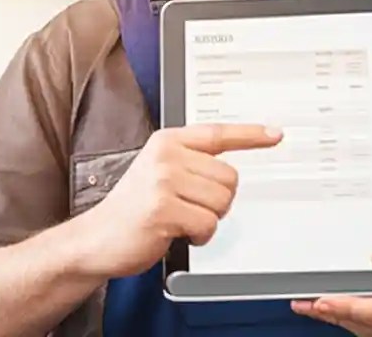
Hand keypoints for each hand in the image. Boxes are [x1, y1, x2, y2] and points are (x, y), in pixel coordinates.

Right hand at [73, 123, 282, 277]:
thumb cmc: (131, 209)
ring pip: (222, 202)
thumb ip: (189, 164)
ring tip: (180, 220)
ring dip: (208, 220)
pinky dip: (199, 236)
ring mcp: (163, 181)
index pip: (217, 133)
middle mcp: (166, 156)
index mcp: (166, 142)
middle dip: (218, 201)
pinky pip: (208, 224)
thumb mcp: (157, 173)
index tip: (274, 134)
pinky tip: (176, 232)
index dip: (250, 134)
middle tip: (191, 208)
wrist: (97, 237)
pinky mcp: (164, 209)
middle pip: (229, 177)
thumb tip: (229, 169)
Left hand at [291, 244, 371, 335]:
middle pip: (367, 325)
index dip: (351, 307)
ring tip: (307, 304)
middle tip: (303, 302)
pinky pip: (370, 333)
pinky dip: (348, 322)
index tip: (324, 300)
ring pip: (365, 332)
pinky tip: (331, 311)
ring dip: (336, 319)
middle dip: (333, 313)